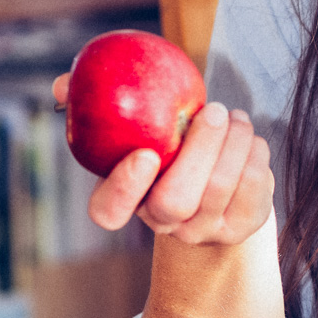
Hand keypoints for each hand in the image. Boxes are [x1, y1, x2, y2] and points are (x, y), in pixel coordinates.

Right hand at [51, 73, 272, 243]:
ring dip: (234, 143)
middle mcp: (164, 223)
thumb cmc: (164, 140)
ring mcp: (205, 230)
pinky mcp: (243, 225)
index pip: (109, 211)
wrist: (218, 180)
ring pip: (220, 189)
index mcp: (126, 200)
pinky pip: (254, 188)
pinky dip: (256, 154)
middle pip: (176, 200)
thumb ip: (94, 103)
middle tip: (214, 111)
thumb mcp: (132, 123)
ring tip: (235, 116)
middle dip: (198, 151)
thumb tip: (62, 87)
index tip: (144, 153)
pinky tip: (250, 137)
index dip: (124, 188)